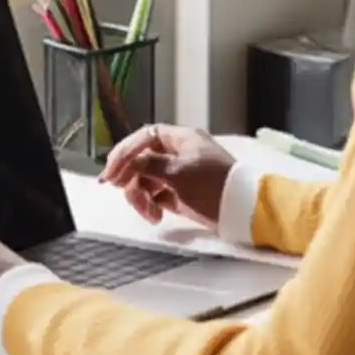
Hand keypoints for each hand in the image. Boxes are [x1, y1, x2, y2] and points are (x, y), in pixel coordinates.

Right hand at [99, 124, 235, 227]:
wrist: (242, 210)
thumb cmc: (213, 184)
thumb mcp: (178, 172)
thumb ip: (149, 164)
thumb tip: (129, 162)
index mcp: (181, 140)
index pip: (145, 138)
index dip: (125, 151)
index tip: (112, 170)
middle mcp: (179, 154)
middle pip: (142, 160)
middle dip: (130, 177)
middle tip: (120, 190)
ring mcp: (180, 175)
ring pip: (147, 180)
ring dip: (141, 196)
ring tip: (149, 213)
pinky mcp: (181, 196)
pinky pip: (156, 196)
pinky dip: (151, 205)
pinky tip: (155, 216)